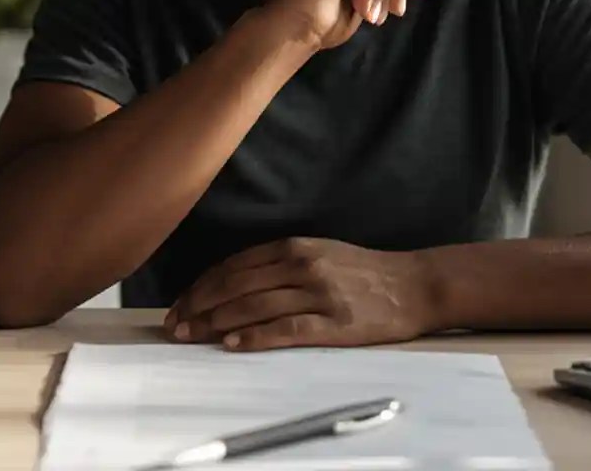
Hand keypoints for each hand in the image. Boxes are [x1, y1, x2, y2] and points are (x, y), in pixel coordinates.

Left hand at [163, 237, 436, 351]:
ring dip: (218, 322)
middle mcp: (303, 265)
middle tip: (175, 326)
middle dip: (199, 306)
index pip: (234, 266)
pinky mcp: (336, 322)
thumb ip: (278, 265)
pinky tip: (235, 343)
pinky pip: (288, 328)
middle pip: (237, 285)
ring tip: (193, 336)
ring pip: (256, 305)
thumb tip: (230, 286)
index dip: (201, 287)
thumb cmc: (364, 273)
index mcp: (295, 247)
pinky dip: (257, 336)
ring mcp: (320, 293)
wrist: (415, 285)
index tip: (180, 306)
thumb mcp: (319, 253)